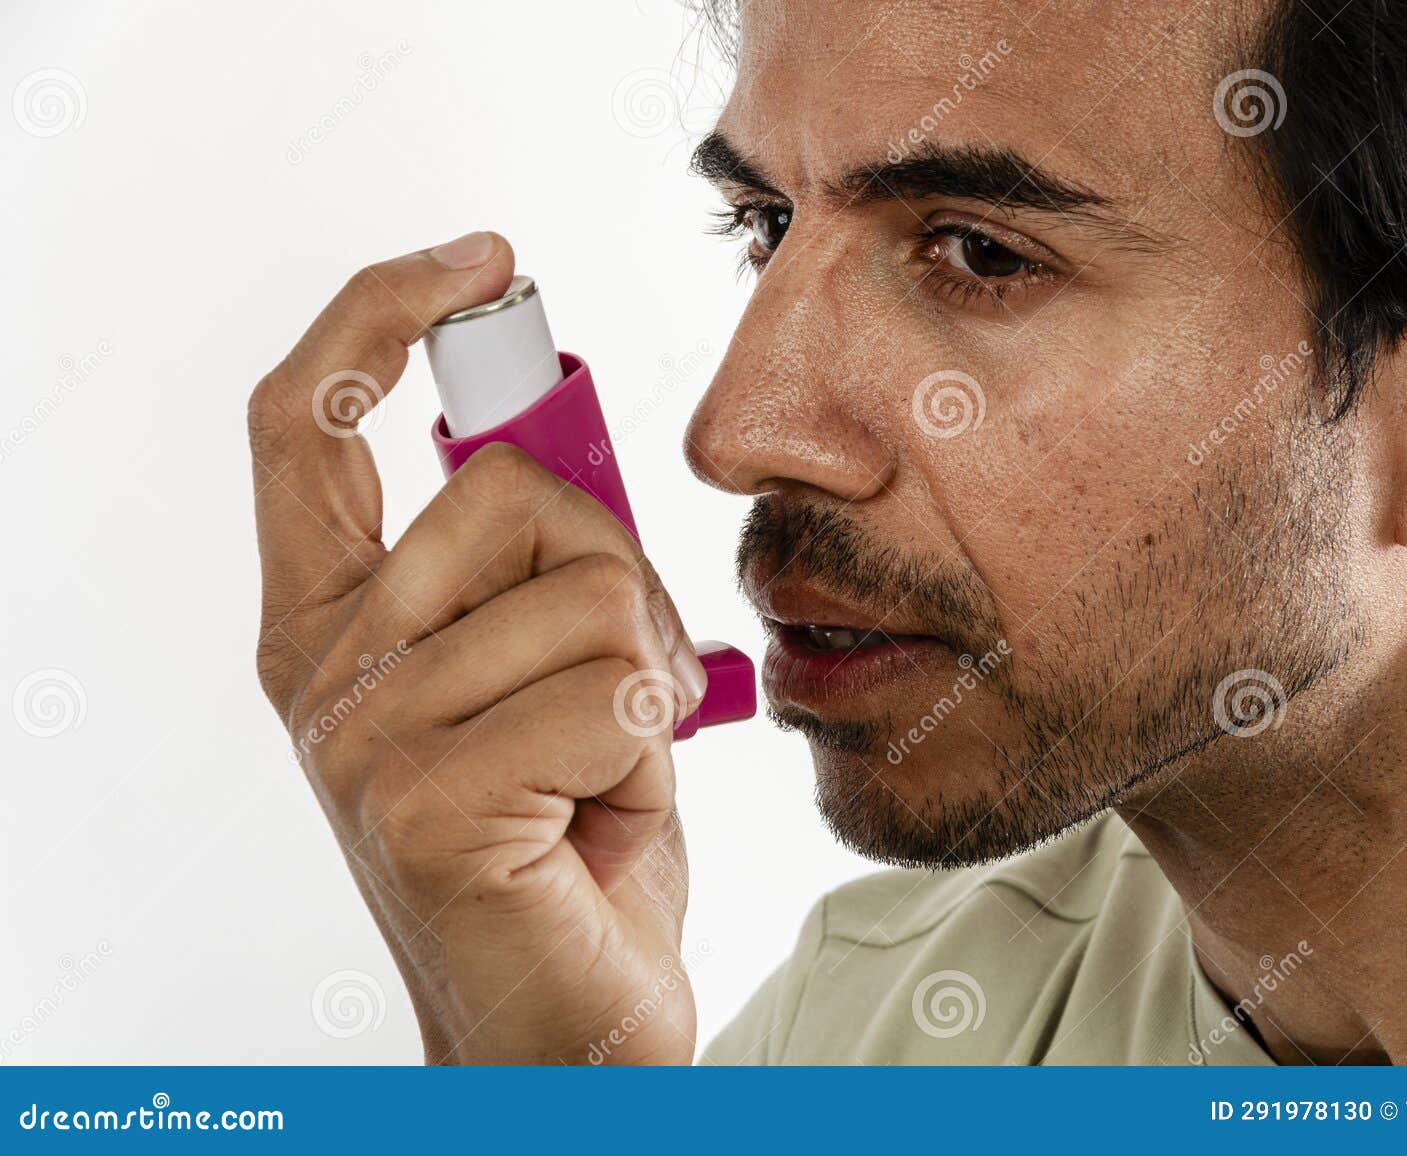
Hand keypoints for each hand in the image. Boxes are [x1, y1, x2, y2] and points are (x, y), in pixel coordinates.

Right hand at [248, 232, 704, 1064]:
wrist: (571, 1019)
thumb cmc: (570, 839)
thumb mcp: (553, 667)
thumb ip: (533, 558)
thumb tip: (550, 425)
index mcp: (334, 624)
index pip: (309, 425)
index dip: (381, 317)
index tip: (482, 262)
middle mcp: (325, 672)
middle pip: (517, 495)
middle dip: (623, 581)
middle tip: (621, 693)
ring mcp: (366, 740)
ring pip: (595, 595)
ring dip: (647, 684)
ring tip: (604, 773)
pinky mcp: (433, 804)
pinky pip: (616, 689)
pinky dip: (652, 750)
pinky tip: (603, 817)